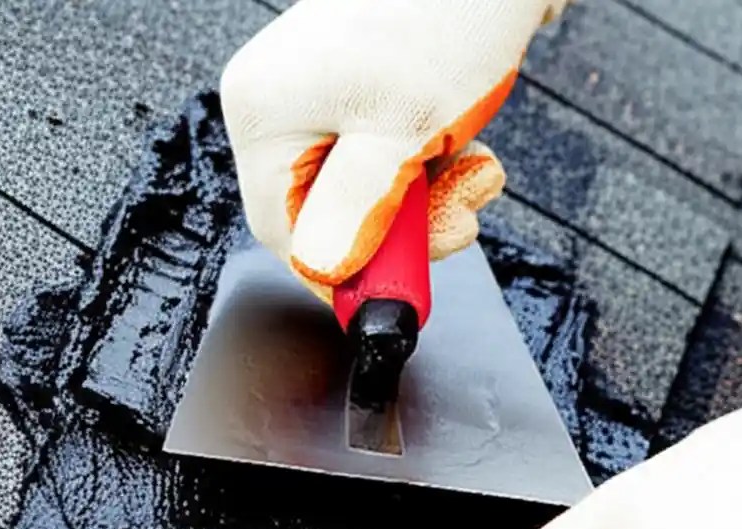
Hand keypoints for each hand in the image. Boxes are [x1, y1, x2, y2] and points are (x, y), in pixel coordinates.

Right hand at [220, 0, 567, 295]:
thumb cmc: (444, 12)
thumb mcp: (401, 131)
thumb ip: (358, 212)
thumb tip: (326, 272)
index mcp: (266, 113)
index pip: (284, 231)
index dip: (346, 268)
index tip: (397, 288)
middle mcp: (284, 105)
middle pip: (332, 214)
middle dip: (406, 226)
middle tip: (458, 219)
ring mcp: (324, 95)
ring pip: (371, 191)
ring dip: (432, 196)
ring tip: (475, 170)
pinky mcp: (365, 91)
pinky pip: (391, 158)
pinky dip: (435, 165)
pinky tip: (470, 149)